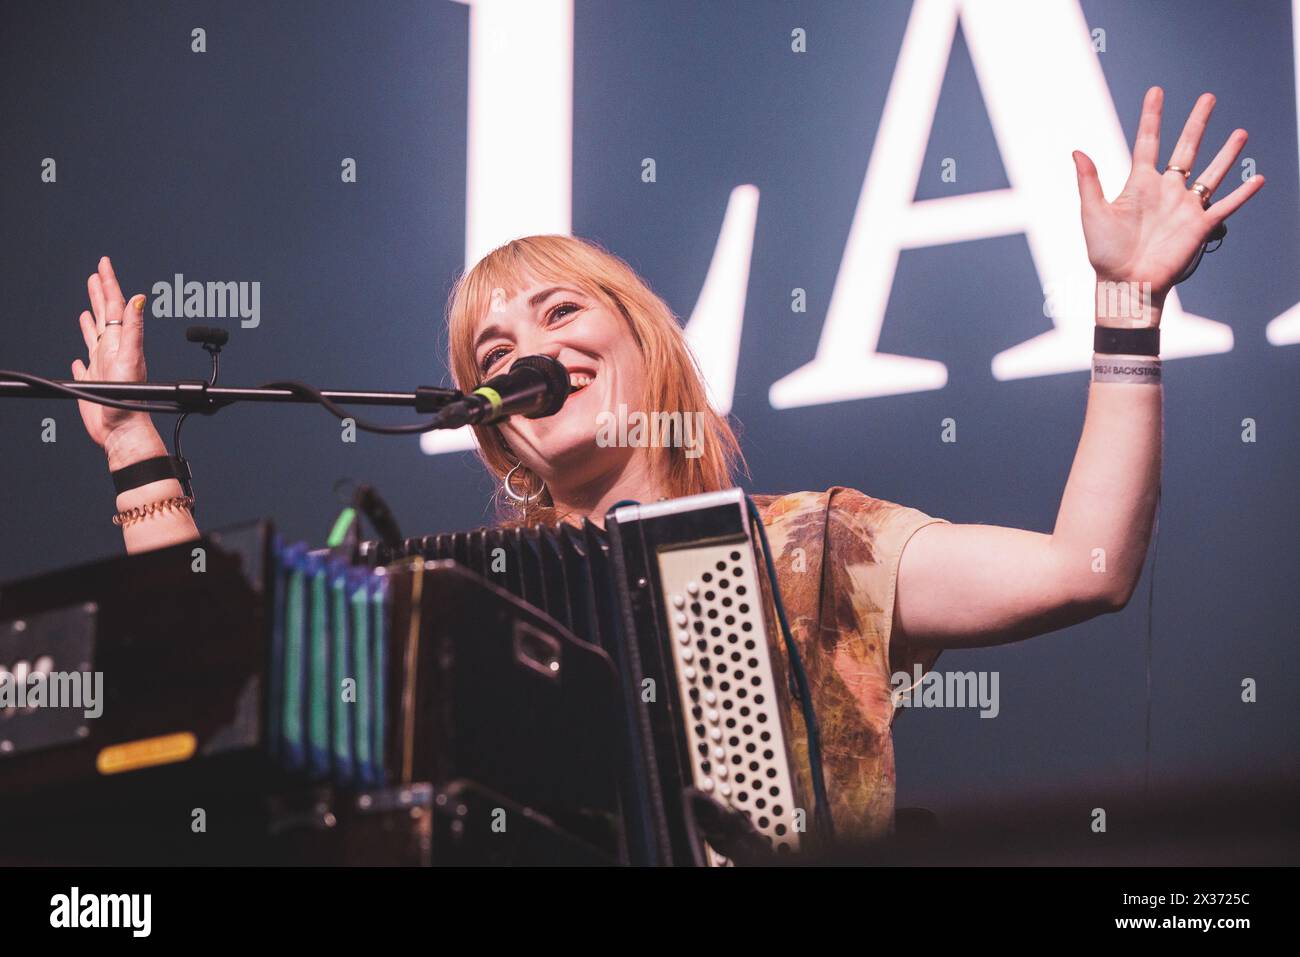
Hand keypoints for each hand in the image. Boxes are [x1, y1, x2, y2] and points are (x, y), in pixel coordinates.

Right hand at [71, 257, 162, 466]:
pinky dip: (80, 358)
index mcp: (120, 342)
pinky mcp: (93, 383)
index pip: (115, 305)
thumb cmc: (132, 399)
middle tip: (96, 275)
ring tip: (89, 306)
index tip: (104, 263)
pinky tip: (79, 356)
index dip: (109, 283)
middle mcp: (112, 351)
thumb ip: (135, 328)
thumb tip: (139, 298)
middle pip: (106, 315)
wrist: (123, 430)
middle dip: (100, 294)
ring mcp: (102, 366)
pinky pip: (84, 366)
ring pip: (95, 337)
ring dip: (92, 320)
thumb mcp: (132, 357)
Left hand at [1072, 87, 1265, 315]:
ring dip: (1226, 153)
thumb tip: (1077, 151)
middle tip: (1209, 98)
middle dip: (1198, 123)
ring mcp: (1184, 207)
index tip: (1156, 92)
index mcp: (1139, 184)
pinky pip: (1225, 205)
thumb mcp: (1093, 213)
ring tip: (1241, 132)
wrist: (1125, 284)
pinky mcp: (1199, 226)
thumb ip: (1089, 181)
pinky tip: (1258, 179)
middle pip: (1186, 148)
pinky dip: (1242, 193)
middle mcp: (1166, 190)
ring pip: (1211, 172)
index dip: (1153, 117)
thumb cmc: (1105, 253)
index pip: (1148, 142)